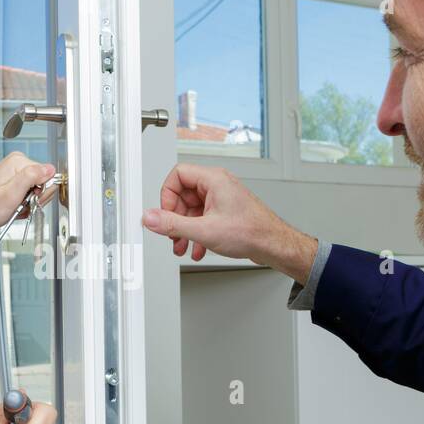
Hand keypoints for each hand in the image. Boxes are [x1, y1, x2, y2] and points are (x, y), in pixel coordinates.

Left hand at [0, 152, 58, 245]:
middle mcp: (18, 162)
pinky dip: (23, 203)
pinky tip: (12, 206)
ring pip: (37, 189)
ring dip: (29, 203)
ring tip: (14, 207)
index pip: (49, 175)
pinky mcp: (13, 179)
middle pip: (44, 182)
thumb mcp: (10, 196)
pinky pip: (29, 192)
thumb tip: (49, 168)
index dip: (41, 193)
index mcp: (18, 162)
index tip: (29, 201)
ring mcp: (15, 171)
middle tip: (20, 205)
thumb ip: (30, 178)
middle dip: (35, 199)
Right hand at [141, 162, 317, 283]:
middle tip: (173, 234)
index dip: (167, 196)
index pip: (177, 175)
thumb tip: (150, 218)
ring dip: (185, 230)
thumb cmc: (251, 232)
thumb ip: (172, 224)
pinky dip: (197, 233)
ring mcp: (222, 199)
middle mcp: (218, 185)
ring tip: (183, 246)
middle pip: (183, 194)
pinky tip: (198, 249)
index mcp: (213, 179)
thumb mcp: (204, 230)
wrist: (273, 245)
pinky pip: (203, 218)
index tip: (165, 214)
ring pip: (192, 209)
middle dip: (175, 218)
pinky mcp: (225, 212)